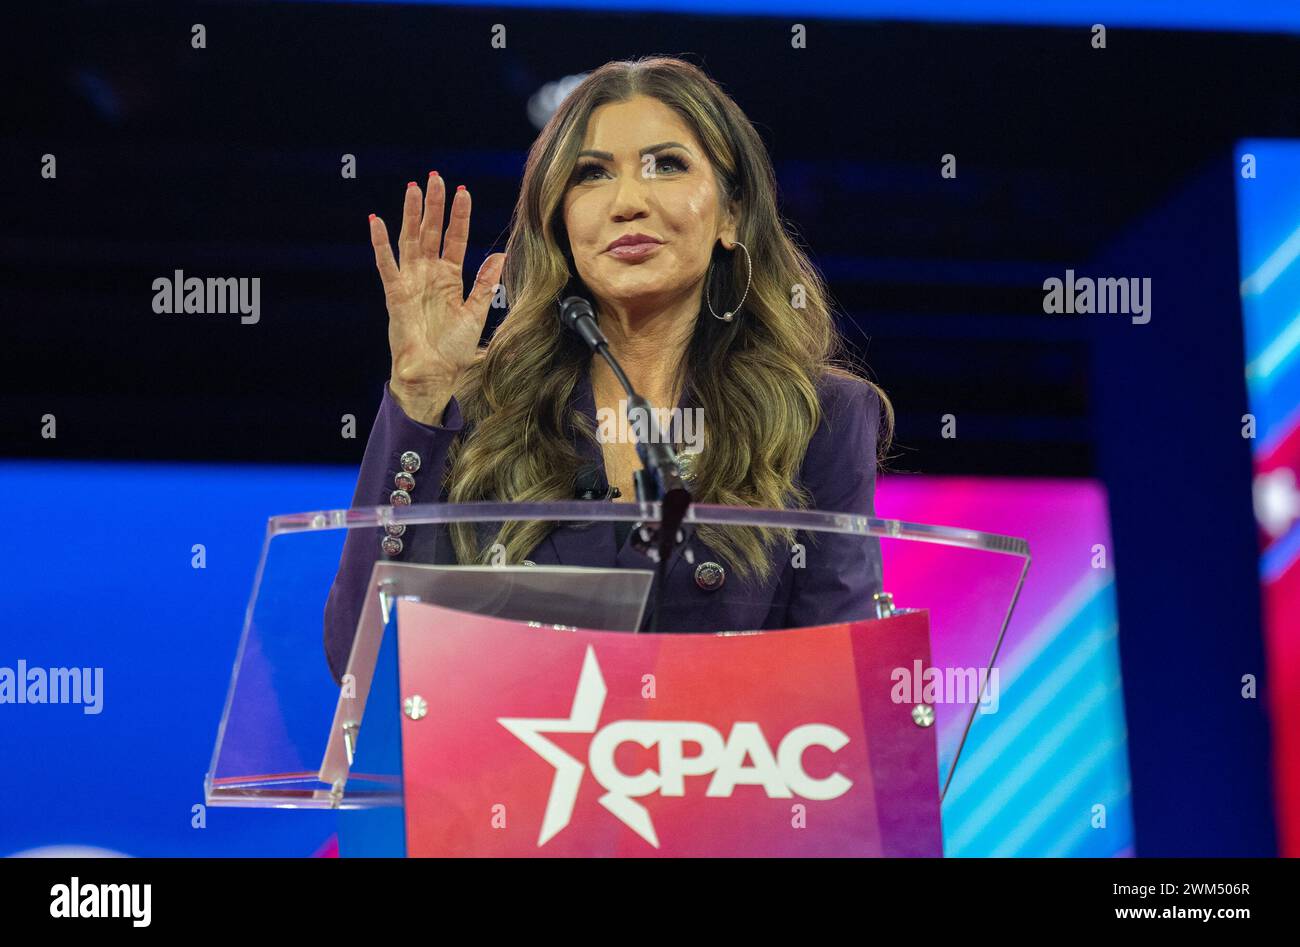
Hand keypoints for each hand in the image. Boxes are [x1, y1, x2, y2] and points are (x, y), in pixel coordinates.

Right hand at [369, 174, 505, 423]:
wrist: (434, 375)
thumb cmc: (453, 350)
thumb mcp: (476, 313)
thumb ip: (485, 284)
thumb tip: (500, 256)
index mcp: (450, 279)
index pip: (454, 239)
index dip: (458, 216)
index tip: (463, 192)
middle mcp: (429, 276)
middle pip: (431, 232)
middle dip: (434, 205)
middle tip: (436, 177)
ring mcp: (411, 283)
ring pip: (410, 241)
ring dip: (411, 215)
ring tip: (413, 189)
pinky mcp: (396, 295)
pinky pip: (386, 265)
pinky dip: (380, 243)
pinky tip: (376, 221)